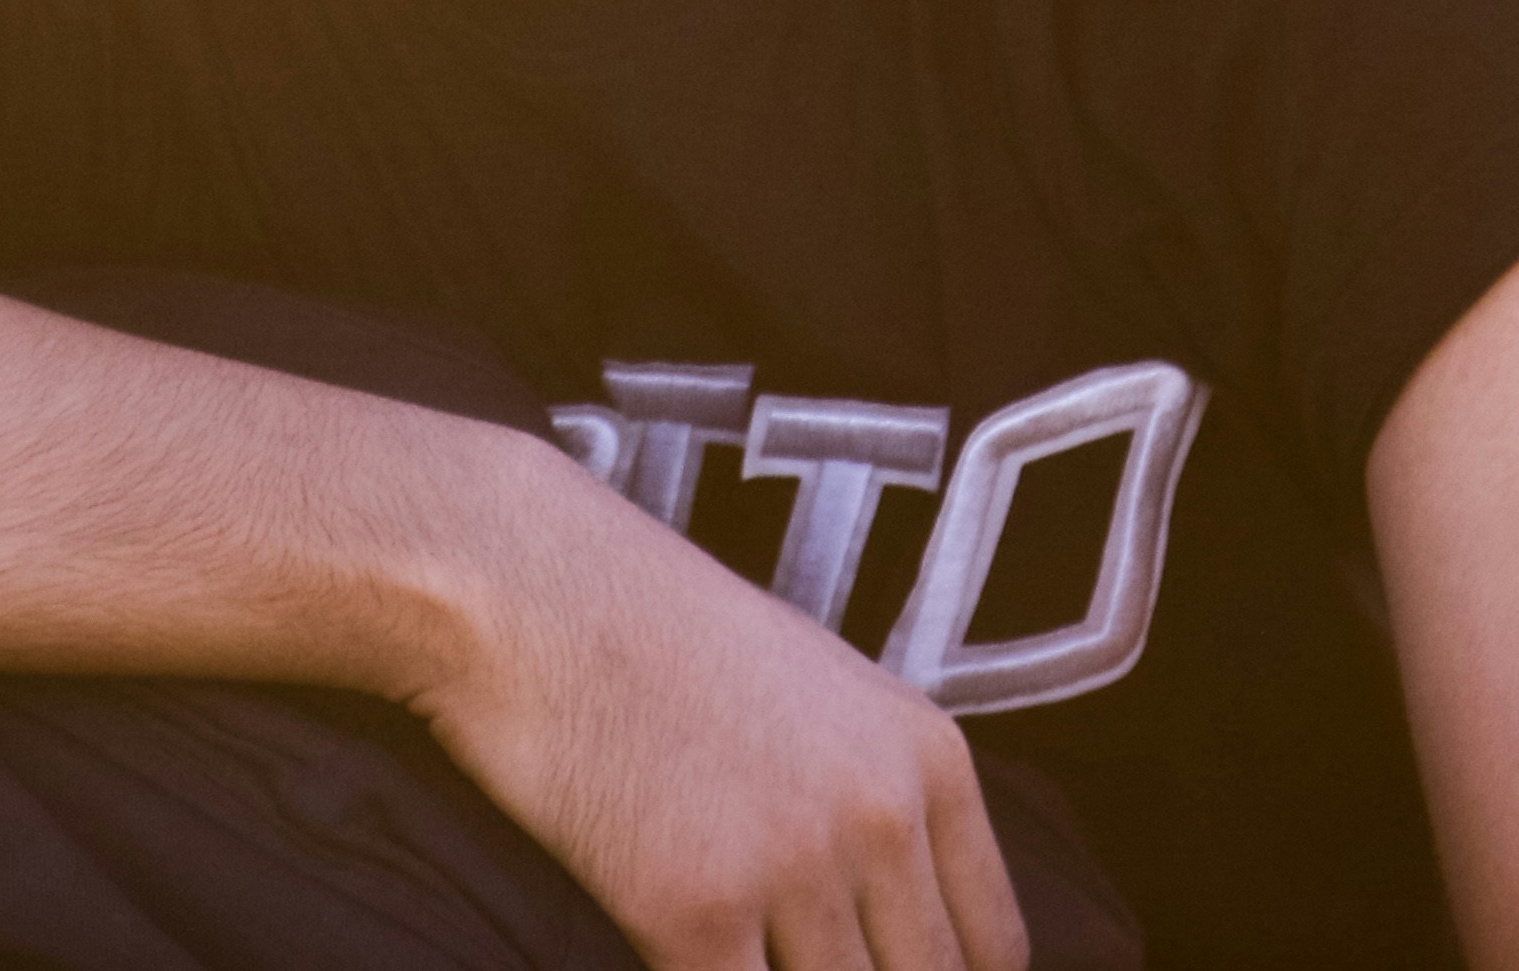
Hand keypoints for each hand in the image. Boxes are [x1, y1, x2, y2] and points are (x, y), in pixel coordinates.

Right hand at [407, 442, 1033, 970]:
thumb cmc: (657, 634)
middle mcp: (881, 815)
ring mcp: (793, 864)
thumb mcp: (820, 692)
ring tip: (737, 958)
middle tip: (794, 968)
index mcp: (928, 759)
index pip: (993, 948)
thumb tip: (895, 919)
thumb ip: (880, 799)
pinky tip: (674, 969)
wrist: (526, 585)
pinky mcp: (695, 909)